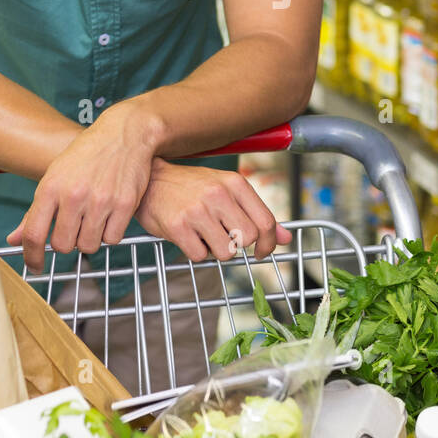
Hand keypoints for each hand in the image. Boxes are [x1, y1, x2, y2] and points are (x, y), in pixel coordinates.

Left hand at [5, 104, 161, 271]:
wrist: (124, 133)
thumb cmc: (86, 155)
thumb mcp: (54, 176)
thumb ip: (35, 211)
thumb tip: (14, 240)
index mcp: (50, 187)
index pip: (34, 234)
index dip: (32, 257)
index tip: (35, 267)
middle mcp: (74, 195)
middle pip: (63, 245)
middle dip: (67, 242)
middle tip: (73, 228)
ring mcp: (100, 200)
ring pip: (88, 245)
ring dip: (89, 239)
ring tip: (92, 219)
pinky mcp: (125, 203)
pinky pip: (113, 238)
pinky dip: (110, 234)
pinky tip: (109, 217)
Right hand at [135, 159, 291, 263]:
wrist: (151, 180)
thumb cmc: (192, 187)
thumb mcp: (227, 190)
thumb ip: (257, 213)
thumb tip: (287, 238)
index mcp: (235, 183)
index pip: (265, 222)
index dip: (268, 243)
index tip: (261, 252)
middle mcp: (218, 194)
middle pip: (247, 239)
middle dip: (238, 246)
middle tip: (224, 239)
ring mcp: (197, 210)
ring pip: (224, 252)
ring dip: (215, 250)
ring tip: (203, 233)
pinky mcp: (178, 226)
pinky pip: (199, 256)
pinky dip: (195, 252)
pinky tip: (188, 235)